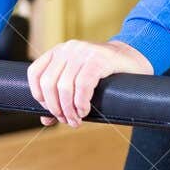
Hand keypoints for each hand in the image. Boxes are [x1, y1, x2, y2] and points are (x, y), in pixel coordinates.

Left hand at [27, 39, 151, 126]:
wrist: (134, 60)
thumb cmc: (105, 75)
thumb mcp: (79, 83)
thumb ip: (61, 98)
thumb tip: (45, 120)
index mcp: (58, 52)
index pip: (34, 73)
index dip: (38, 96)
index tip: (51, 110)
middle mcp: (68, 49)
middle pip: (48, 83)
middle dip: (55, 107)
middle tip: (67, 120)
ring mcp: (83, 52)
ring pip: (64, 86)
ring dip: (69, 109)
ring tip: (77, 119)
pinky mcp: (99, 59)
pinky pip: (83, 85)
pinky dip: (81, 102)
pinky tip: (85, 110)